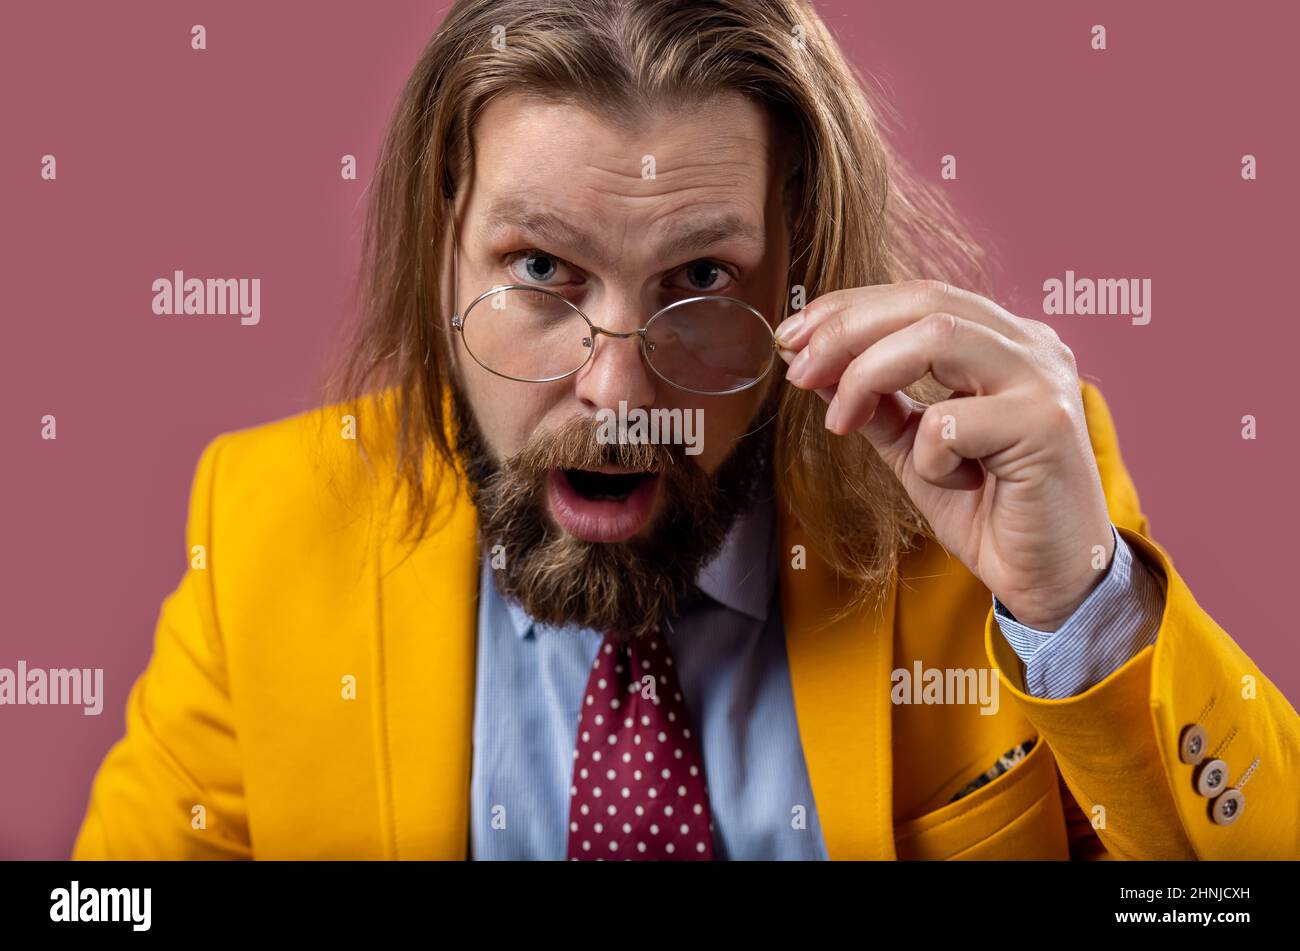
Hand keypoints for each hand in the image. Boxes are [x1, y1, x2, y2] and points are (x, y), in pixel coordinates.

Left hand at [775, 280, 1114, 630]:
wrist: (1050, 578)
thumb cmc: (989, 510)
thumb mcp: (914, 448)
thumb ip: (875, 403)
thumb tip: (814, 366)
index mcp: (1003, 340)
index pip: (917, 297)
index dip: (846, 309)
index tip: (791, 338)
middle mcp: (1031, 346)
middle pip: (925, 301)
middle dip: (845, 331)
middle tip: (797, 369)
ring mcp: (1044, 379)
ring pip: (937, 337)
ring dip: (868, 375)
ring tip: (841, 421)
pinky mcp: (1046, 425)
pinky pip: (952, 422)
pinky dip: (926, 453)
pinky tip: (948, 479)